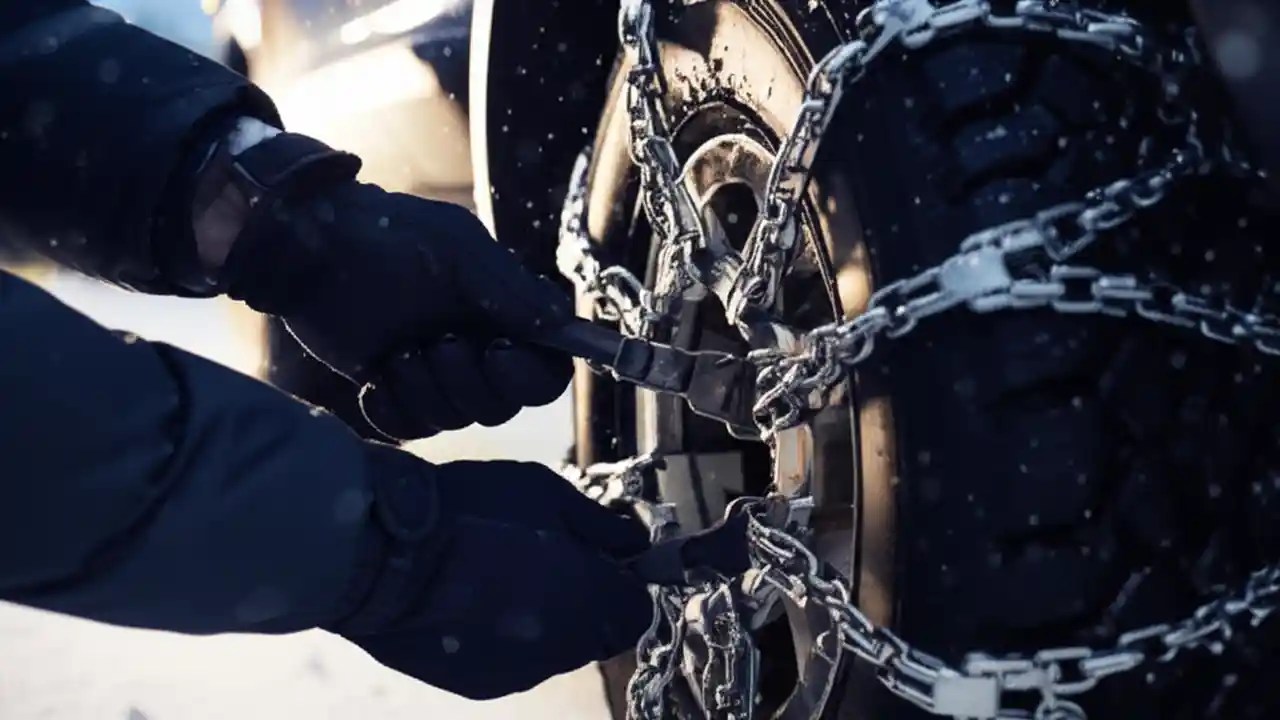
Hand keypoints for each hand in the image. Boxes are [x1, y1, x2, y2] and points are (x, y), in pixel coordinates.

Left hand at [219, 136, 572, 440]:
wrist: (309, 249)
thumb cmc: (388, 238)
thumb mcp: (457, 252)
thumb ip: (511, 290)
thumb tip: (560, 326)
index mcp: (504, 314)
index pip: (546, 371)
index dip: (530, 376)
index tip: (497, 352)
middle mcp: (477, 348)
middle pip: (503, 406)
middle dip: (467, 383)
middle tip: (434, 343)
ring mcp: (434, 372)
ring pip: (456, 419)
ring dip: (425, 389)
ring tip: (396, 351)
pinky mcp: (394, 389)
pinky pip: (411, 428)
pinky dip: (393, 409)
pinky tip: (374, 378)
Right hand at [335, 456, 653, 699]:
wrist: (383, 555)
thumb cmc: (471, 512)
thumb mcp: (546, 494)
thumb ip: (600, 524)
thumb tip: (631, 541)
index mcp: (591, 601)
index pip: (638, 610)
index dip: (624, 581)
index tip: (602, 556)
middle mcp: (563, 648)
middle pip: (598, 633)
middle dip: (586, 600)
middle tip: (549, 559)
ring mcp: (520, 673)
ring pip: (554, 650)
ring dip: (545, 620)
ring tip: (502, 576)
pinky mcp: (478, 685)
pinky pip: (511, 662)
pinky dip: (504, 636)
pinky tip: (471, 602)